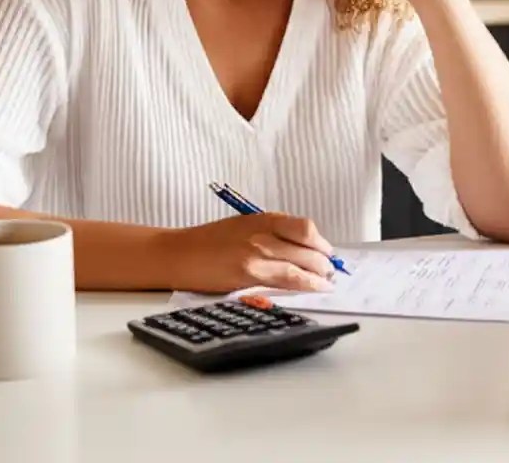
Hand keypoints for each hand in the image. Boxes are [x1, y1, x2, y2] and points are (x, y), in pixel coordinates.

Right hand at [161, 213, 336, 293]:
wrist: (178, 254)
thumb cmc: (209, 241)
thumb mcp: (244, 226)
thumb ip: (272, 233)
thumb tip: (302, 248)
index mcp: (264, 219)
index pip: (306, 228)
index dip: (322, 244)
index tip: (327, 253)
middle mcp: (263, 234)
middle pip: (309, 249)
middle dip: (324, 263)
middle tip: (330, 271)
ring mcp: (257, 255)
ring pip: (302, 267)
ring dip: (320, 277)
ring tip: (325, 282)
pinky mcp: (249, 275)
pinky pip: (287, 281)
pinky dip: (306, 286)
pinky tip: (314, 289)